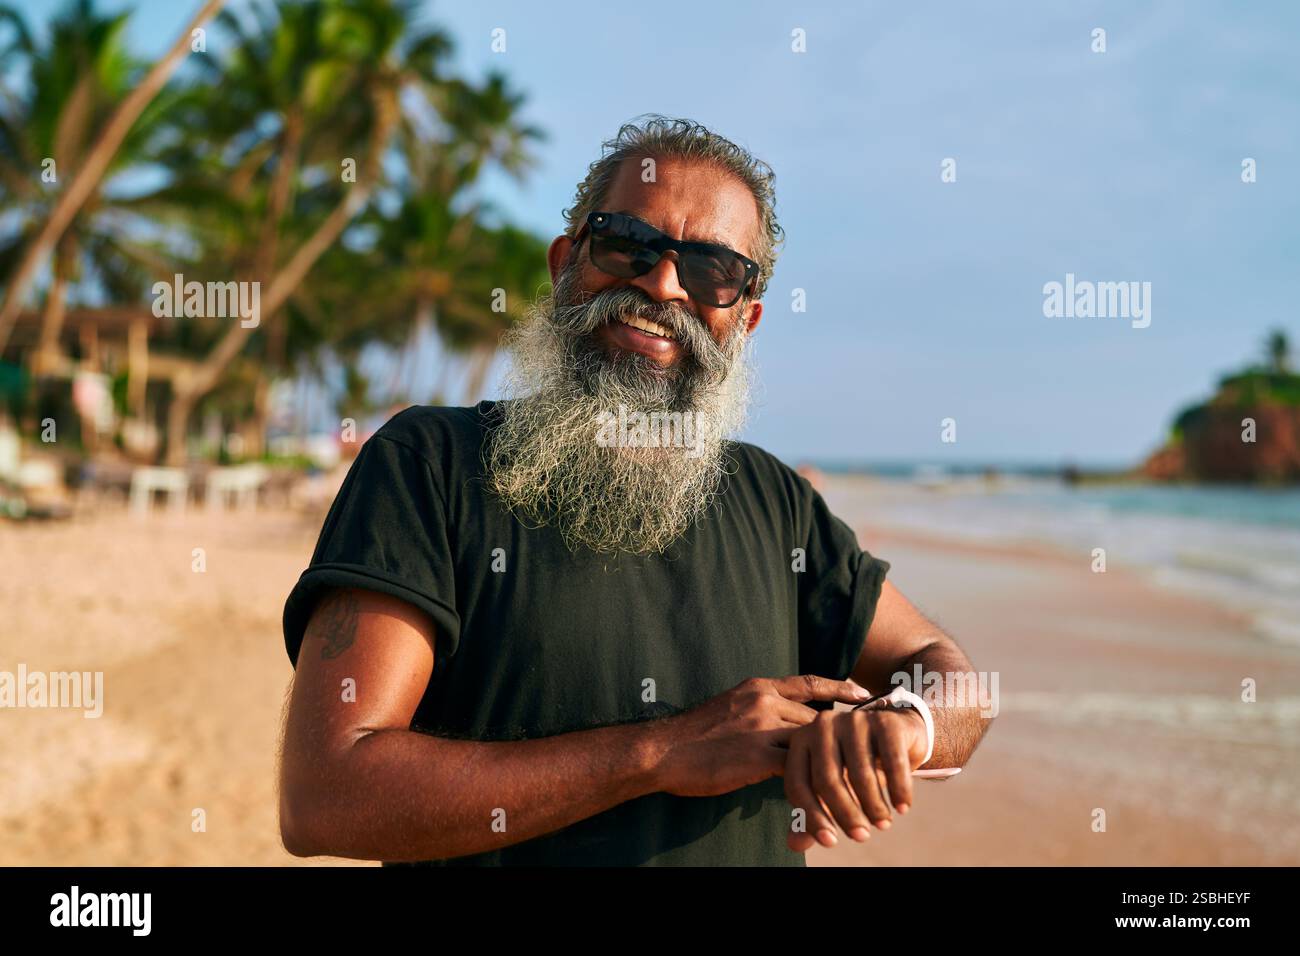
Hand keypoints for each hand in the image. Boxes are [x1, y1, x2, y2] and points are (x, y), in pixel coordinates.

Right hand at [648, 676, 872, 797]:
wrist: (664, 750)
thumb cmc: (691, 735)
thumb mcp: (728, 707)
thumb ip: (756, 711)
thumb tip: (779, 726)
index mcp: (757, 688)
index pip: (808, 683)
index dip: (838, 688)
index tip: (862, 693)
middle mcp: (764, 701)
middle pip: (815, 719)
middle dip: (834, 739)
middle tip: (856, 755)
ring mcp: (762, 728)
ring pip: (810, 744)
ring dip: (828, 764)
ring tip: (848, 781)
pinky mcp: (758, 757)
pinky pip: (797, 771)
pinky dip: (810, 784)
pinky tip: (821, 798)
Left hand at [783, 704, 926, 850]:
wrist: (893, 734)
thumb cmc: (854, 766)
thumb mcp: (832, 789)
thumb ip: (812, 813)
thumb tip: (795, 844)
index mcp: (801, 742)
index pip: (798, 784)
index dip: (811, 817)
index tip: (830, 842)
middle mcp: (822, 726)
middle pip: (827, 779)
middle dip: (845, 814)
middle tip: (861, 837)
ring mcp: (854, 720)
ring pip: (860, 773)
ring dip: (874, 806)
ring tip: (883, 824)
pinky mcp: (885, 722)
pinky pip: (892, 762)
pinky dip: (898, 789)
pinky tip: (902, 807)